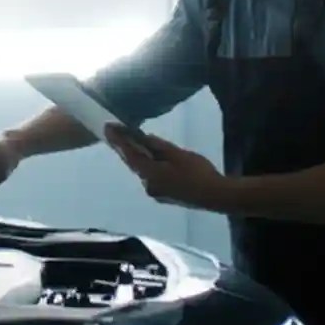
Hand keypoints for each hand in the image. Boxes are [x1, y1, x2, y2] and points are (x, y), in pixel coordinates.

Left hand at [103, 123, 229, 210]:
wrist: (216, 196)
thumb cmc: (198, 172)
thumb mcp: (178, 154)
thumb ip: (158, 146)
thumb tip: (143, 139)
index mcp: (150, 174)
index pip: (129, 154)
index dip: (118, 140)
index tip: (108, 127)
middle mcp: (148, 185)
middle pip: (133, 163)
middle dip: (124, 148)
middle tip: (114, 132)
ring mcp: (155, 192)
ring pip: (142, 170)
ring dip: (137, 157)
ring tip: (130, 142)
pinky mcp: (164, 196)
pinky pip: (151, 176)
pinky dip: (148, 166)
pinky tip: (150, 159)